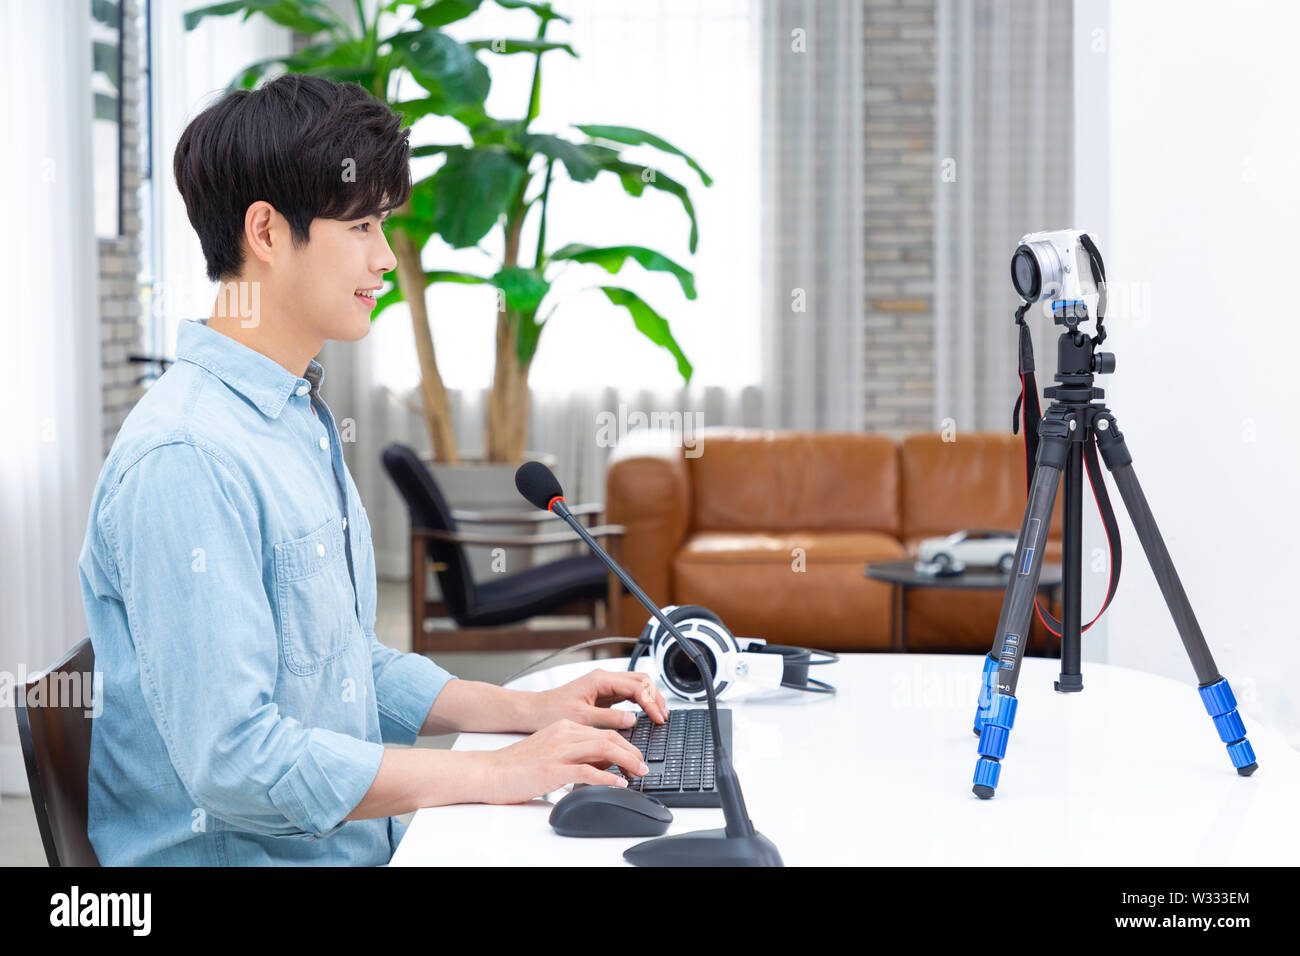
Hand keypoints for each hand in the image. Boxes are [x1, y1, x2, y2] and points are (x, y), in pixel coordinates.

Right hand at [480, 719, 650, 804]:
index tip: (636, 757)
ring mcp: (559, 750)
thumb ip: (576, 754)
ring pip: (603, 749)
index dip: (625, 744)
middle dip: (632, 752)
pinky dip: (608, 778)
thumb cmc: (517, 766)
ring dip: (627, 762)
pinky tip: (619, 784)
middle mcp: (564, 734)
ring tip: (639, 774)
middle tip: (644, 766)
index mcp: (564, 728)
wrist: (489, 772)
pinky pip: (588, 771)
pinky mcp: (553, 769)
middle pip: (608, 737)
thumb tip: (604, 765)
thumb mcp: (551, 752)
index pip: (603, 731)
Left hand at [528, 668, 668, 731]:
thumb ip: (609, 718)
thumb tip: (632, 720)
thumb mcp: (582, 718)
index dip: (650, 702)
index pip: (635, 687)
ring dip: (649, 698)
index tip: (658, 718)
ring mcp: (604, 685)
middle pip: (640, 681)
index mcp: (600, 680)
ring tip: (659, 715)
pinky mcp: (603, 694)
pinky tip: (645, 713)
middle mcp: (604, 679)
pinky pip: (627, 693)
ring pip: (636, 685)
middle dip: (655, 697)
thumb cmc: (552, 711)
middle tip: (663, 716)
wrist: (536, 711)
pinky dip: (640, 702)